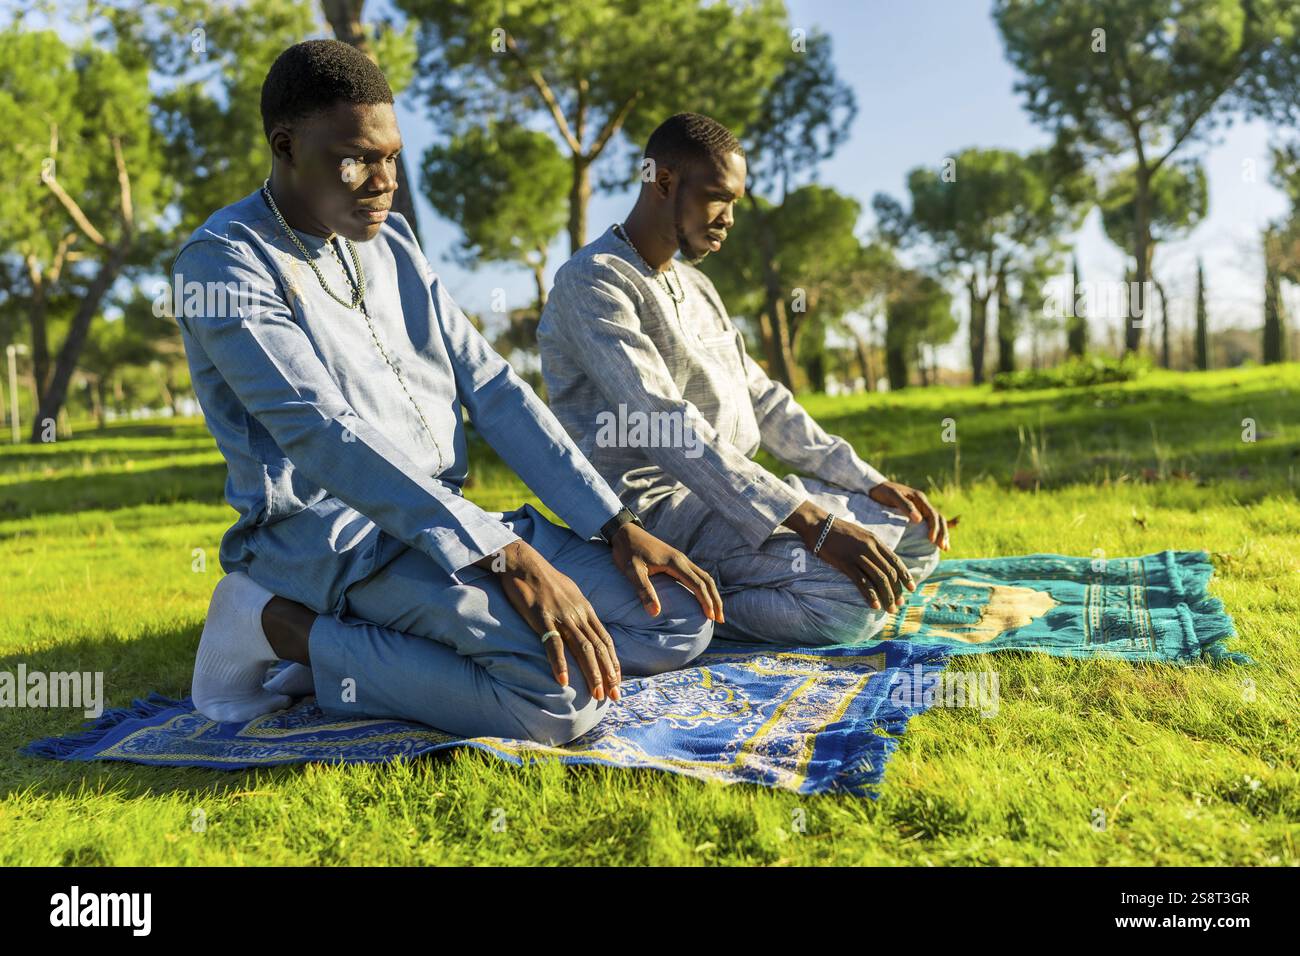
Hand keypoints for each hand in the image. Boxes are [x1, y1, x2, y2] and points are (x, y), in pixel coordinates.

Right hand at [475, 540, 621, 700]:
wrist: (523, 562)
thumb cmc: (545, 578)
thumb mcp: (570, 593)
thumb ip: (579, 611)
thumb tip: (586, 627)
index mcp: (585, 609)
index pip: (605, 640)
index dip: (613, 662)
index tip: (618, 681)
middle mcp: (578, 614)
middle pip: (599, 648)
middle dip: (609, 674)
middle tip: (614, 696)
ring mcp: (561, 616)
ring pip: (583, 649)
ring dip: (592, 674)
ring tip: (597, 694)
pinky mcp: (542, 618)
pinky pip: (553, 644)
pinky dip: (560, 663)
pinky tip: (563, 681)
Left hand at [608, 523, 724, 623]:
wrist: (625, 532)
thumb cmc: (627, 551)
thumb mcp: (632, 571)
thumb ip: (643, 590)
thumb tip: (655, 613)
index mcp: (675, 562)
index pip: (697, 584)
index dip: (706, 601)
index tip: (711, 617)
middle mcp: (682, 560)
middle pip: (707, 580)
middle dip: (716, 600)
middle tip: (720, 619)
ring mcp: (681, 559)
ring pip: (704, 577)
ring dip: (712, 594)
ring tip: (716, 612)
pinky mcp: (677, 560)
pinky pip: (697, 575)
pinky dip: (704, 587)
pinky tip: (703, 597)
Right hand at [784, 500, 915, 612]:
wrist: (818, 525)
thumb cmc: (838, 531)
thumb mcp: (861, 535)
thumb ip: (873, 547)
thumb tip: (883, 562)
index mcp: (875, 541)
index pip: (895, 561)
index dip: (905, 576)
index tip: (912, 589)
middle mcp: (870, 548)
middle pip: (889, 573)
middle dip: (897, 591)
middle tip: (900, 604)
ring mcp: (858, 555)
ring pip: (879, 579)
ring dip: (887, 596)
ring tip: (890, 609)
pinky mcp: (845, 563)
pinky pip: (862, 581)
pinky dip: (870, 595)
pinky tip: (875, 605)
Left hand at [867, 480, 950, 551]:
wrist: (875, 487)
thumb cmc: (883, 491)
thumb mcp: (892, 495)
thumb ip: (905, 505)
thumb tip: (919, 520)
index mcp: (919, 498)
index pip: (933, 515)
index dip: (935, 528)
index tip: (932, 540)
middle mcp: (923, 503)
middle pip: (938, 519)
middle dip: (942, 533)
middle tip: (943, 548)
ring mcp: (921, 508)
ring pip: (937, 521)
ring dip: (942, 534)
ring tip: (944, 548)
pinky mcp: (916, 513)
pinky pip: (929, 522)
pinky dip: (936, 530)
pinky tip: (937, 541)